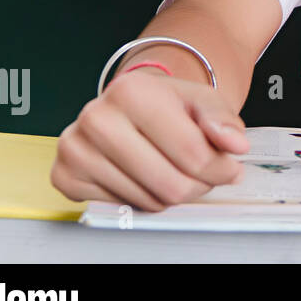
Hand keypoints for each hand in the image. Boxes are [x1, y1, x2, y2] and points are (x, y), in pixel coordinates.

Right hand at [51, 69, 249, 210]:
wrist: (130, 102)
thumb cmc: (166, 103)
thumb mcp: (202, 99)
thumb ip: (223, 120)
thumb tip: (235, 144)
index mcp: (132, 92)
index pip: (192, 153)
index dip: (220, 168)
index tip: (230, 168)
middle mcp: (96, 118)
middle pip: (170, 183)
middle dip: (198, 185)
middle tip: (205, 175)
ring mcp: (75, 148)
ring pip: (148, 201)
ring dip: (172, 195)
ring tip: (175, 170)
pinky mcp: (65, 176)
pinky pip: (121, 209)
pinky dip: (142, 199)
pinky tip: (145, 175)